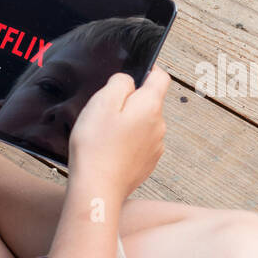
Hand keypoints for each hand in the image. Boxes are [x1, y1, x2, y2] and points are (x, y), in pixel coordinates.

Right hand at [67, 68, 169, 201]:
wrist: (98, 188)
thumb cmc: (96, 146)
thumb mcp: (102, 102)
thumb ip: (119, 83)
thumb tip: (129, 80)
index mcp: (150, 106)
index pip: (161, 77)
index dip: (149, 69)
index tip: (136, 70)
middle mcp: (159, 126)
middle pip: (149, 102)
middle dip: (131, 101)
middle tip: (105, 110)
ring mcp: (155, 147)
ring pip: (144, 124)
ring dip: (128, 123)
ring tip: (104, 133)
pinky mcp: (147, 163)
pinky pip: (139, 144)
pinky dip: (126, 142)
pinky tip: (109, 149)